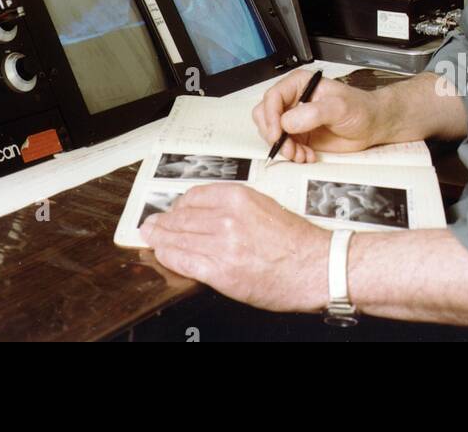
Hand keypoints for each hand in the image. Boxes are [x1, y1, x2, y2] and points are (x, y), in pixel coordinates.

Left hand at [140, 184, 329, 312]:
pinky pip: (183, 260)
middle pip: (181, 217)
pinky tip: (162, 254)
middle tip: (151, 225)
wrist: (316, 267)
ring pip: (178, 238)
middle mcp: (226, 217)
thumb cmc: (295, 240)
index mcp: (237, 197)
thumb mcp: (262, 207)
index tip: (172, 211)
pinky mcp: (220, 271)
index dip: (177, 206)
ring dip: (159, 238)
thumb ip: (232, 207)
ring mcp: (222, 244)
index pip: (193, 197)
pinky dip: (168, 256)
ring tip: (150, 238)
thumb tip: (203, 213)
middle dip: (162, 222)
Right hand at [251, 68, 382, 162]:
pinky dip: (293, 154)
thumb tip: (288, 122)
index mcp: (299, 84)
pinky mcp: (300, 136)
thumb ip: (313, 113)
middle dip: (274, 135)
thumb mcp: (339, 107)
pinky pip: (285, 146)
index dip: (270, 116)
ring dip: (284, 148)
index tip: (277, 133)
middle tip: (289, 148)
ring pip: (273, 134)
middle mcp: (293, 101)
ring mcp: (295, 119)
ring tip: (301, 154)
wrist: (373, 125)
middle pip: (266, 116)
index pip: (273, 97)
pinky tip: (307, 156)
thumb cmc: (360, 109)